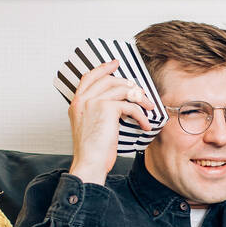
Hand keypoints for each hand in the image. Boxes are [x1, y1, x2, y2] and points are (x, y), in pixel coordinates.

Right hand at [66, 58, 155, 183]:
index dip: (103, 68)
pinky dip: (141, 115)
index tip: (115, 64)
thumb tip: (119, 104)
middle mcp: (82, 99)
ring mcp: (93, 102)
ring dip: (140, 98)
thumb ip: (97, 112)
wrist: (89, 162)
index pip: (88, 77)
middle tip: (141, 91)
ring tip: (148, 107)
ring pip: (122, 89)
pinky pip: (130, 105)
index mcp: (76, 103)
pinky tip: (145, 125)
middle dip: (128, 84)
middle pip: (109, 79)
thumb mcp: (91, 127)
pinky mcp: (106, 108)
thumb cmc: (92, 151)